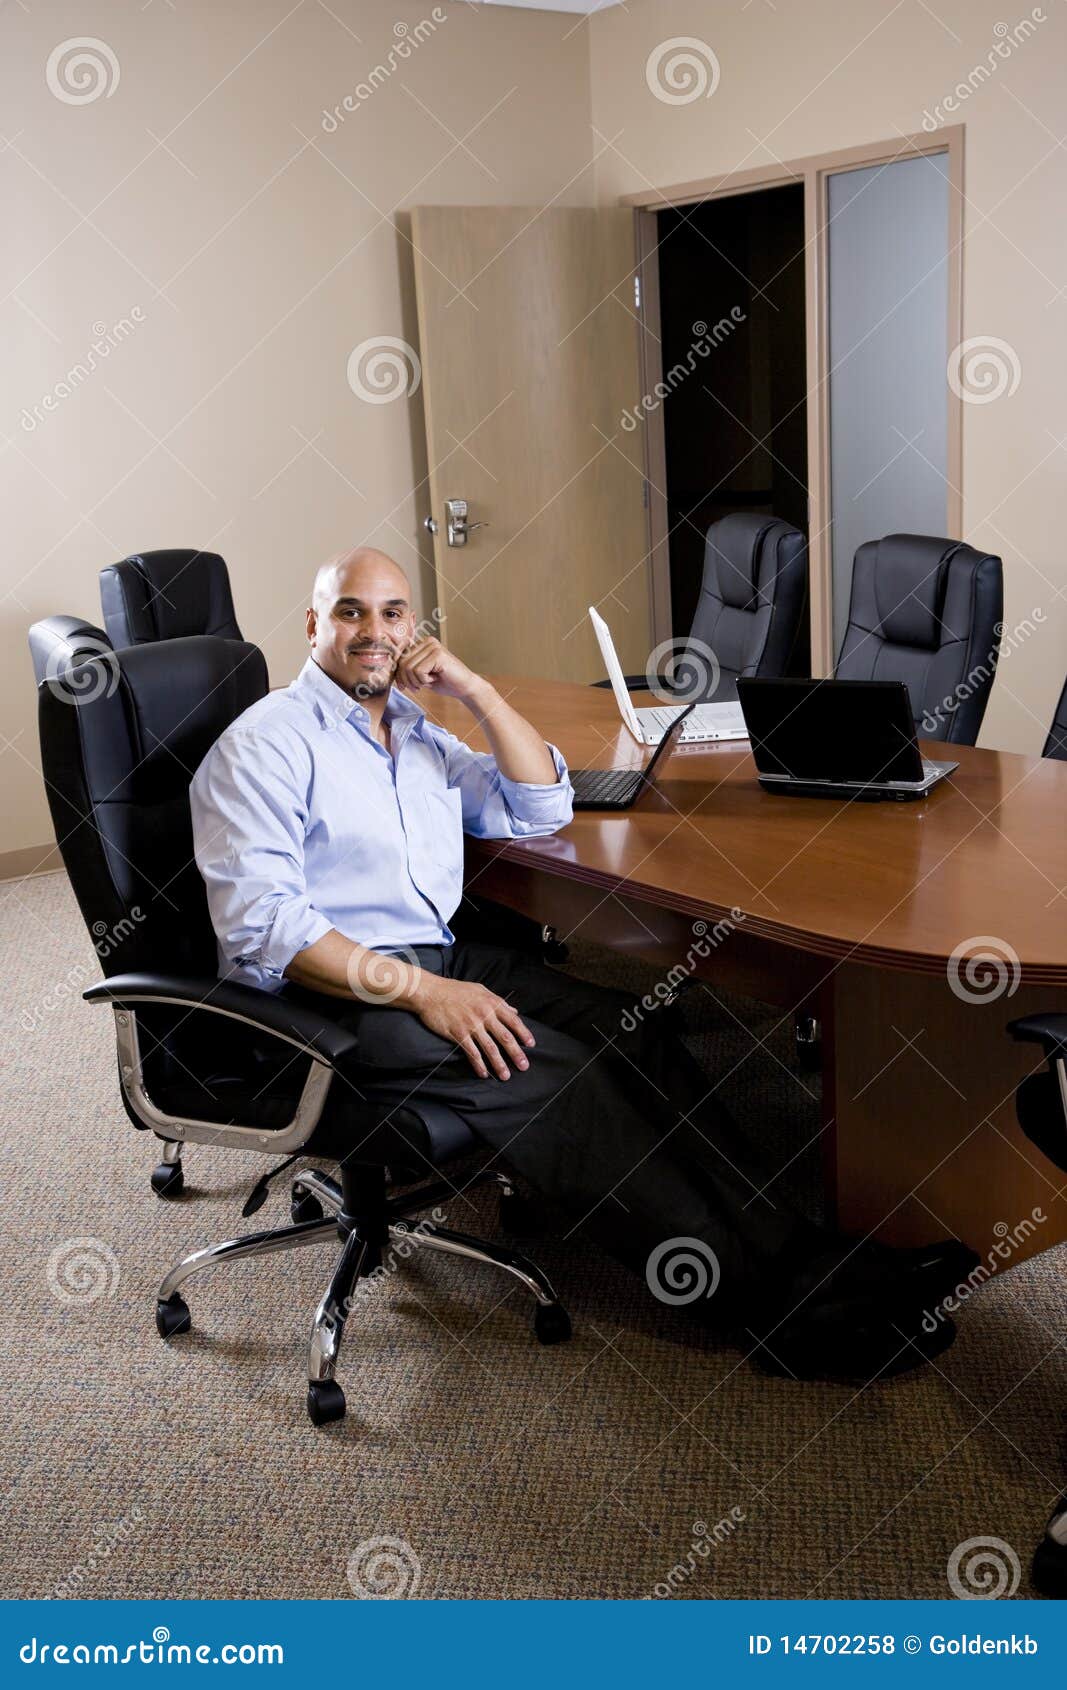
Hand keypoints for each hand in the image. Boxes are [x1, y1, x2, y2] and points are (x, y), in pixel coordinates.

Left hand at [395, 636, 483, 702]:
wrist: (464, 687)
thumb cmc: (443, 681)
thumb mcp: (420, 674)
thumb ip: (407, 669)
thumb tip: (388, 669)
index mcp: (421, 643)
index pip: (399, 657)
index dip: (398, 674)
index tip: (403, 687)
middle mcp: (427, 641)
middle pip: (402, 662)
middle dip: (406, 680)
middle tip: (417, 688)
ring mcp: (433, 646)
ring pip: (409, 668)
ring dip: (416, 682)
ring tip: (428, 682)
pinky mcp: (438, 654)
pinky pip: (418, 671)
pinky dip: (424, 681)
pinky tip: (435, 679)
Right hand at [406, 973, 534, 1079]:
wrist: (431, 992)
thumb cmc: (456, 990)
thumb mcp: (480, 990)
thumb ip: (498, 1002)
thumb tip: (514, 1011)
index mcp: (492, 1003)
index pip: (513, 1020)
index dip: (524, 1033)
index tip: (531, 1045)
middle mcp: (484, 1015)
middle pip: (505, 1037)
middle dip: (516, 1053)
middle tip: (524, 1066)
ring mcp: (471, 1025)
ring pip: (490, 1048)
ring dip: (499, 1064)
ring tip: (505, 1075)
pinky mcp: (458, 1033)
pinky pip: (471, 1052)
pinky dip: (479, 1064)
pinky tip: (484, 1073)